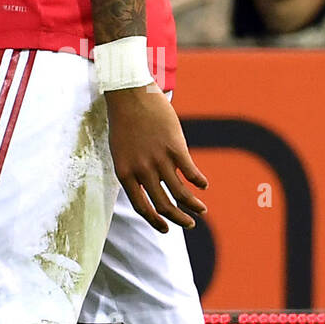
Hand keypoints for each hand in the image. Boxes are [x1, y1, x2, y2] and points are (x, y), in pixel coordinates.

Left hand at [106, 86, 207, 232]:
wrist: (129, 94)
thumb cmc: (124, 121)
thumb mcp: (121, 150)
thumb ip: (134, 170)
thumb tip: (151, 186)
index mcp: (125, 173)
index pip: (142, 207)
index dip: (156, 221)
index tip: (167, 229)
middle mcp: (142, 170)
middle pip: (164, 204)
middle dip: (179, 219)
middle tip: (190, 224)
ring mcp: (159, 159)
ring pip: (181, 193)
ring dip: (194, 205)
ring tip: (201, 210)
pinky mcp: (175, 147)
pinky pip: (191, 172)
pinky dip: (199, 182)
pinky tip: (203, 185)